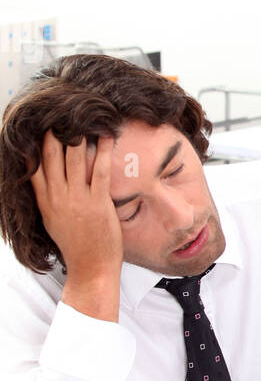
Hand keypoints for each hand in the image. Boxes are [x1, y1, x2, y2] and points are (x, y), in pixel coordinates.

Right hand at [31, 133, 122, 288]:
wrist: (90, 267)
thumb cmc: (74, 243)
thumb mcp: (52, 218)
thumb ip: (47, 195)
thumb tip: (43, 174)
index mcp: (44, 201)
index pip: (34, 166)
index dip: (36, 144)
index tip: (40, 125)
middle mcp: (58, 198)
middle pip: (52, 157)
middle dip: (55, 133)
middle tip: (61, 114)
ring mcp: (78, 200)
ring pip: (75, 159)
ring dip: (79, 135)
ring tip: (83, 118)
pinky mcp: (98, 203)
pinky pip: (101, 170)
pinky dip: (103, 150)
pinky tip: (106, 135)